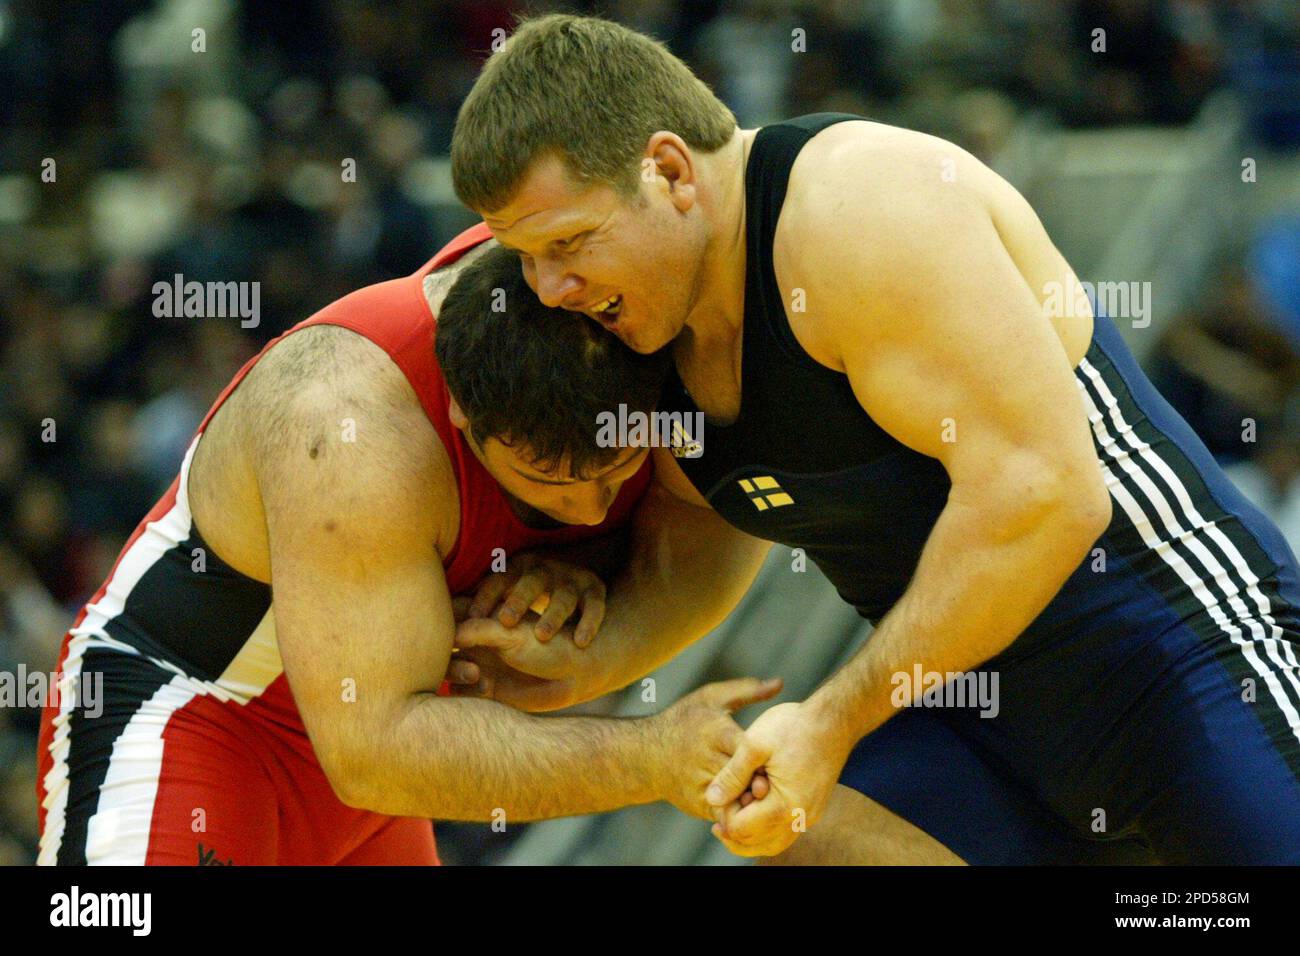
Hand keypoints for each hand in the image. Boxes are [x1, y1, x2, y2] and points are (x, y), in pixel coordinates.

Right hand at [444, 597, 577, 710]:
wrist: (575, 675)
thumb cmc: (550, 645)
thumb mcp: (514, 633)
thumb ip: (481, 630)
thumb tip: (448, 635)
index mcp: (483, 617)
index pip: (448, 617)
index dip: (442, 625)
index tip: (451, 636)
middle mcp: (477, 640)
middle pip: (440, 646)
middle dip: (447, 656)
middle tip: (470, 665)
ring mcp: (480, 662)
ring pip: (448, 668)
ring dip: (456, 672)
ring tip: (479, 676)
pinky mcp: (485, 686)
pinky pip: (461, 690)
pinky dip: (467, 690)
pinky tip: (487, 688)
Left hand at [466, 553, 606, 645]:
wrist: (577, 575)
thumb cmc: (527, 597)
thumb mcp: (503, 595)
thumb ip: (477, 611)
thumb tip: (444, 628)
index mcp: (516, 570)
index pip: (498, 580)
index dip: (485, 597)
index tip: (473, 619)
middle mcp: (543, 571)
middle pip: (531, 582)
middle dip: (518, 600)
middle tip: (505, 622)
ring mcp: (571, 580)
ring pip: (564, 595)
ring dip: (553, 614)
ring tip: (542, 636)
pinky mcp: (594, 589)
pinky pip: (595, 605)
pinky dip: (589, 622)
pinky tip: (581, 642)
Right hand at [648, 677, 782, 819]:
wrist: (645, 754)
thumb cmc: (685, 720)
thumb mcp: (712, 698)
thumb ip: (747, 691)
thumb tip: (780, 683)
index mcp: (715, 733)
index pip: (751, 749)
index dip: (770, 755)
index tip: (784, 754)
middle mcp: (708, 760)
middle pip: (749, 776)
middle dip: (768, 778)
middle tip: (788, 778)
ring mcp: (702, 785)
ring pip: (740, 798)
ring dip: (757, 797)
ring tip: (776, 792)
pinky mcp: (699, 804)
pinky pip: (728, 812)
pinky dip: (743, 810)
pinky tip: (756, 804)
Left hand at [705, 701, 849, 856]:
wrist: (834, 720)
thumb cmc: (794, 727)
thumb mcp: (754, 744)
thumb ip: (732, 775)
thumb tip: (711, 799)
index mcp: (784, 806)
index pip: (741, 829)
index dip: (724, 816)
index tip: (720, 794)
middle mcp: (800, 818)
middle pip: (757, 844)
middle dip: (733, 831)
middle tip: (718, 813)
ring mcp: (808, 815)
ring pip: (772, 843)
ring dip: (750, 834)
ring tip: (733, 814)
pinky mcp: (813, 808)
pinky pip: (785, 832)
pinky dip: (766, 828)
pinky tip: (754, 810)